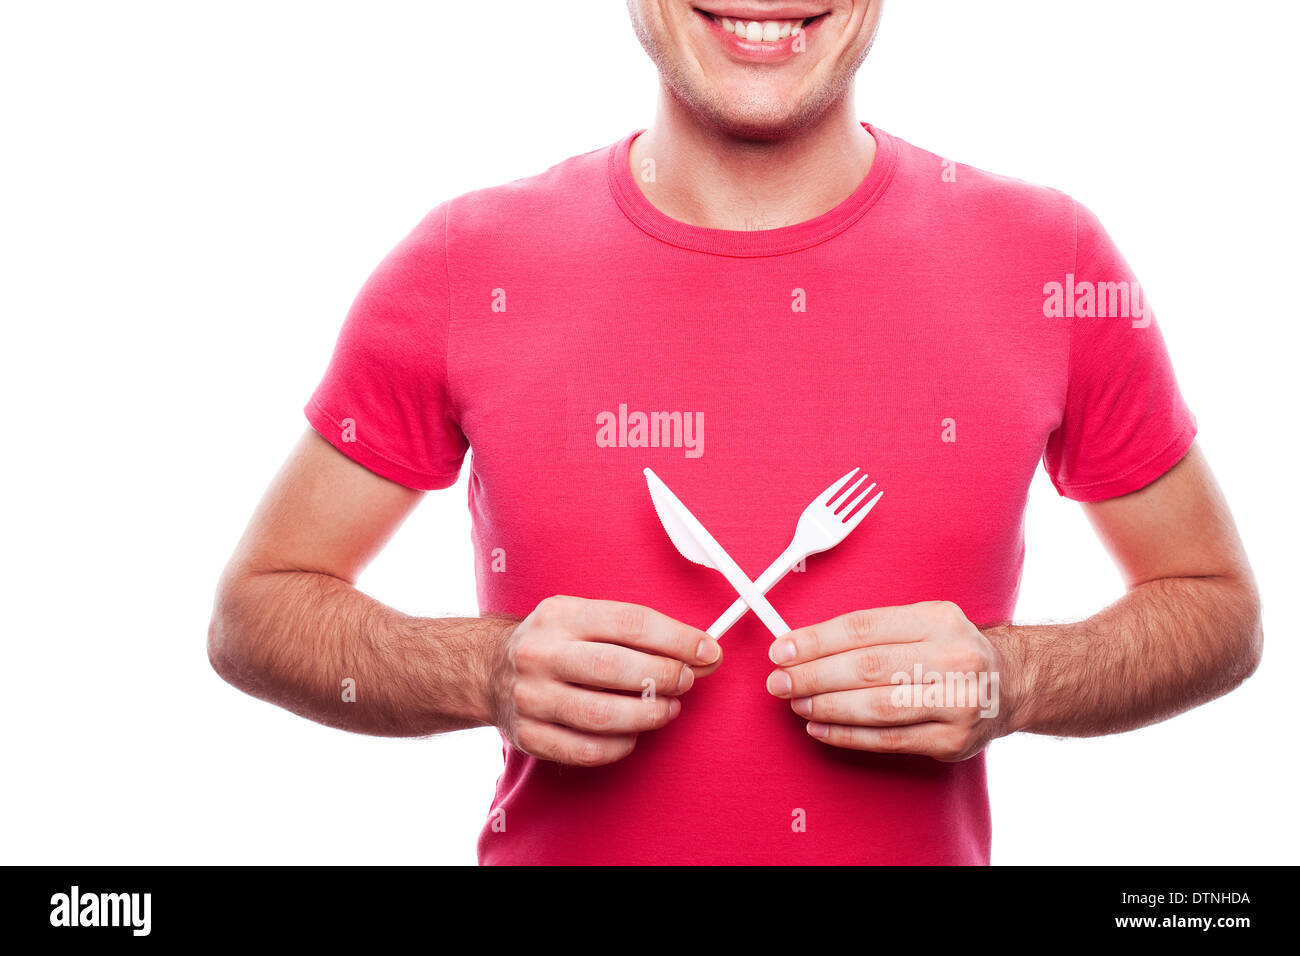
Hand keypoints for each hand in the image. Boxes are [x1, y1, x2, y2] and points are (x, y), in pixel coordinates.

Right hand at [486, 595, 722, 766]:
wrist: (489, 669)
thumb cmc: (554, 642)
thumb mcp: (585, 616)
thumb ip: (639, 632)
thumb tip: (702, 653)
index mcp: (560, 615)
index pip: (630, 623)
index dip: (677, 639)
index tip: (707, 651)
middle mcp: (541, 653)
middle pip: (615, 668)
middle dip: (664, 677)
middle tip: (687, 681)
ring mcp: (531, 696)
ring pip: (601, 714)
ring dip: (647, 714)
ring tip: (667, 709)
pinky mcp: (529, 735)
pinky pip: (585, 750)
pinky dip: (620, 746)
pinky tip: (633, 734)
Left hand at [765, 601, 1012, 760]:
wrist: (1010, 685)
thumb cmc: (950, 650)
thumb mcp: (922, 621)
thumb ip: (870, 631)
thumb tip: (803, 644)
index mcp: (938, 620)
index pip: (863, 628)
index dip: (816, 640)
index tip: (783, 649)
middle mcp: (953, 658)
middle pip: (867, 668)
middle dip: (813, 676)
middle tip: (780, 681)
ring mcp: (956, 702)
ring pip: (877, 707)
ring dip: (827, 707)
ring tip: (797, 703)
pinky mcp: (952, 741)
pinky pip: (889, 740)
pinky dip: (848, 736)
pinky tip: (820, 728)